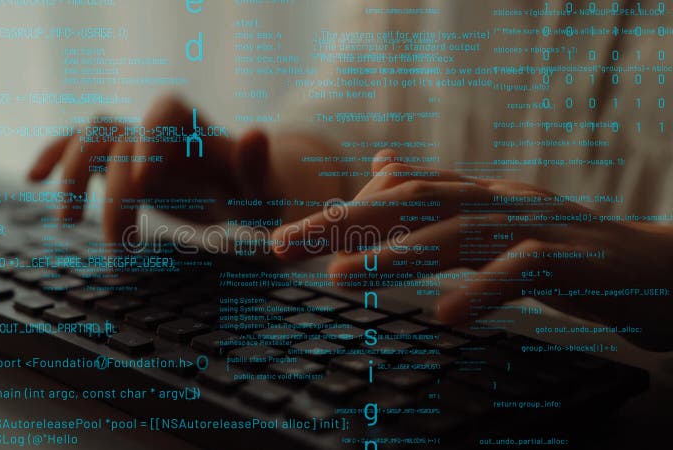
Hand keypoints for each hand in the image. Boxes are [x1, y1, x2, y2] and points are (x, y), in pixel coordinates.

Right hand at [28, 95, 271, 245]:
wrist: (235, 194)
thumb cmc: (252, 195)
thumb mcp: (264, 190)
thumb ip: (257, 166)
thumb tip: (258, 132)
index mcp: (194, 126)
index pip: (165, 114)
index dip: (150, 141)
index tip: (144, 182)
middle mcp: (155, 127)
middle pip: (118, 138)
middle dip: (115, 196)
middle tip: (123, 252)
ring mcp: (130, 140)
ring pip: (87, 138)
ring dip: (73, 176)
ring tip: (70, 222)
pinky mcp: (112, 159)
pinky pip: (73, 146)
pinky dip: (51, 156)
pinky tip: (33, 179)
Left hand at [272, 149, 672, 350]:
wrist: (656, 268)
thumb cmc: (566, 251)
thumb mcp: (494, 221)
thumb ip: (441, 197)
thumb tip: (384, 165)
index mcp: (478, 192)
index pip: (399, 190)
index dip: (343, 209)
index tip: (294, 237)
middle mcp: (499, 199)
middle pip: (412, 200)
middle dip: (344, 221)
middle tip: (287, 246)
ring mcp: (536, 224)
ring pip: (458, 230)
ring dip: (395, 254)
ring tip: (342, 276)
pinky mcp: (573, 259)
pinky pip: (522, 270)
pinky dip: (482, 290)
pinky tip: (445, 315)